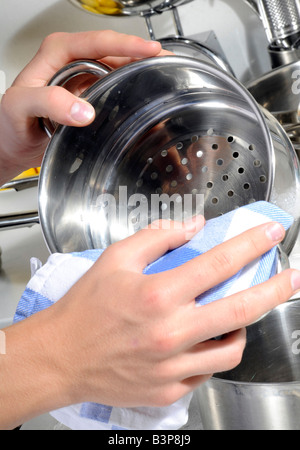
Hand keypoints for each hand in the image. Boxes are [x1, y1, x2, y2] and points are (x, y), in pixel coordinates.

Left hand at [0, 30, 166, 183]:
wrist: (11, 145)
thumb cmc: (8, 123)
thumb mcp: (20, 107)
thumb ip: (48, 103)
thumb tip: (84, 110)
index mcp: (56, 55)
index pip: (97, 42)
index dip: (126, 45)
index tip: (149, 51)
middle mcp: (72, 64)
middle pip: (115, 53)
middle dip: (143, 57)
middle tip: (168, 66)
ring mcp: (83, 81)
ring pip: (119, 70)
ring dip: (141, 75)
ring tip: (165, 81)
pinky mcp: (90, 98)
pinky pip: (116, 90)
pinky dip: (133, 94)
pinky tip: (145, 102)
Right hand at [2, 217, 298, 427]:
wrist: (61, 356)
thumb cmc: (84, 307)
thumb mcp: (116, 259)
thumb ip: (158, 237)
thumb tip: (193, 227)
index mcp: (158, 294)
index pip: (219, 264)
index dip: (251, 245)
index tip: (270, 233)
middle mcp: (170, 332)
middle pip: (240, 309)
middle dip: (275, 289)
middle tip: (291, 277)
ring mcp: (172, 366)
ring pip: (232, 349)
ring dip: (244, 326)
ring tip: (239, 313)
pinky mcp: (169, 389)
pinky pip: (208, 371)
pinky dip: (215, 352)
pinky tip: (207, 339)